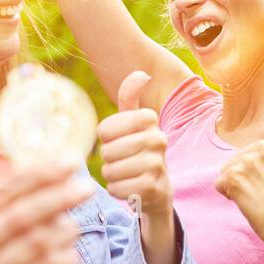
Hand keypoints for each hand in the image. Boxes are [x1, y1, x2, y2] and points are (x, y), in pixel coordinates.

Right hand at [0, 163, 91, 263]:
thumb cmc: (9, 253)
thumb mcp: (10, 222)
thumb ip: (27, 194)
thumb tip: (62, 162)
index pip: (0, 193)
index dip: (38, 176)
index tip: (70, 162)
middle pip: (18, 216)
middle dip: (57, 198)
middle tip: (87, 188)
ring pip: (36, 242)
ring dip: (63, 230)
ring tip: (73, 228)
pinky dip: (65, 256)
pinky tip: (69, 255)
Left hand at [97, 71, 172, 224]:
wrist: (158, 189)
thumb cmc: (138, 150)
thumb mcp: (133, 123)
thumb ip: (130, 97)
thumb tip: (142, 73)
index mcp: (150, 119)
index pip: (104, 129)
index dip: (105, 138)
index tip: (116, 140)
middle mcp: (158, 139)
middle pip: (107, 151)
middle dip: (108, 159)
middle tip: (121, 160)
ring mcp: (158, 164)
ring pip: (111, 170)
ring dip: (112, 176)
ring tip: (126, 174)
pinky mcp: (154, 188)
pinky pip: (117, 188)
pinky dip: (117, 190)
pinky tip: (130, 188)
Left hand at [215, 133, 263, 250]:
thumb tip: (253, 150)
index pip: (252, 150)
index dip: (258, 170)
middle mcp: (262, 145)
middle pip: (237, 159)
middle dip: (245, 177)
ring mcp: (247, 160)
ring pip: (226, 170)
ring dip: (236, 186)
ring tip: (256, 197)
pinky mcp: (234, 176)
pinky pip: (219, 184)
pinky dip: (229, 195)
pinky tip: (247, 202)